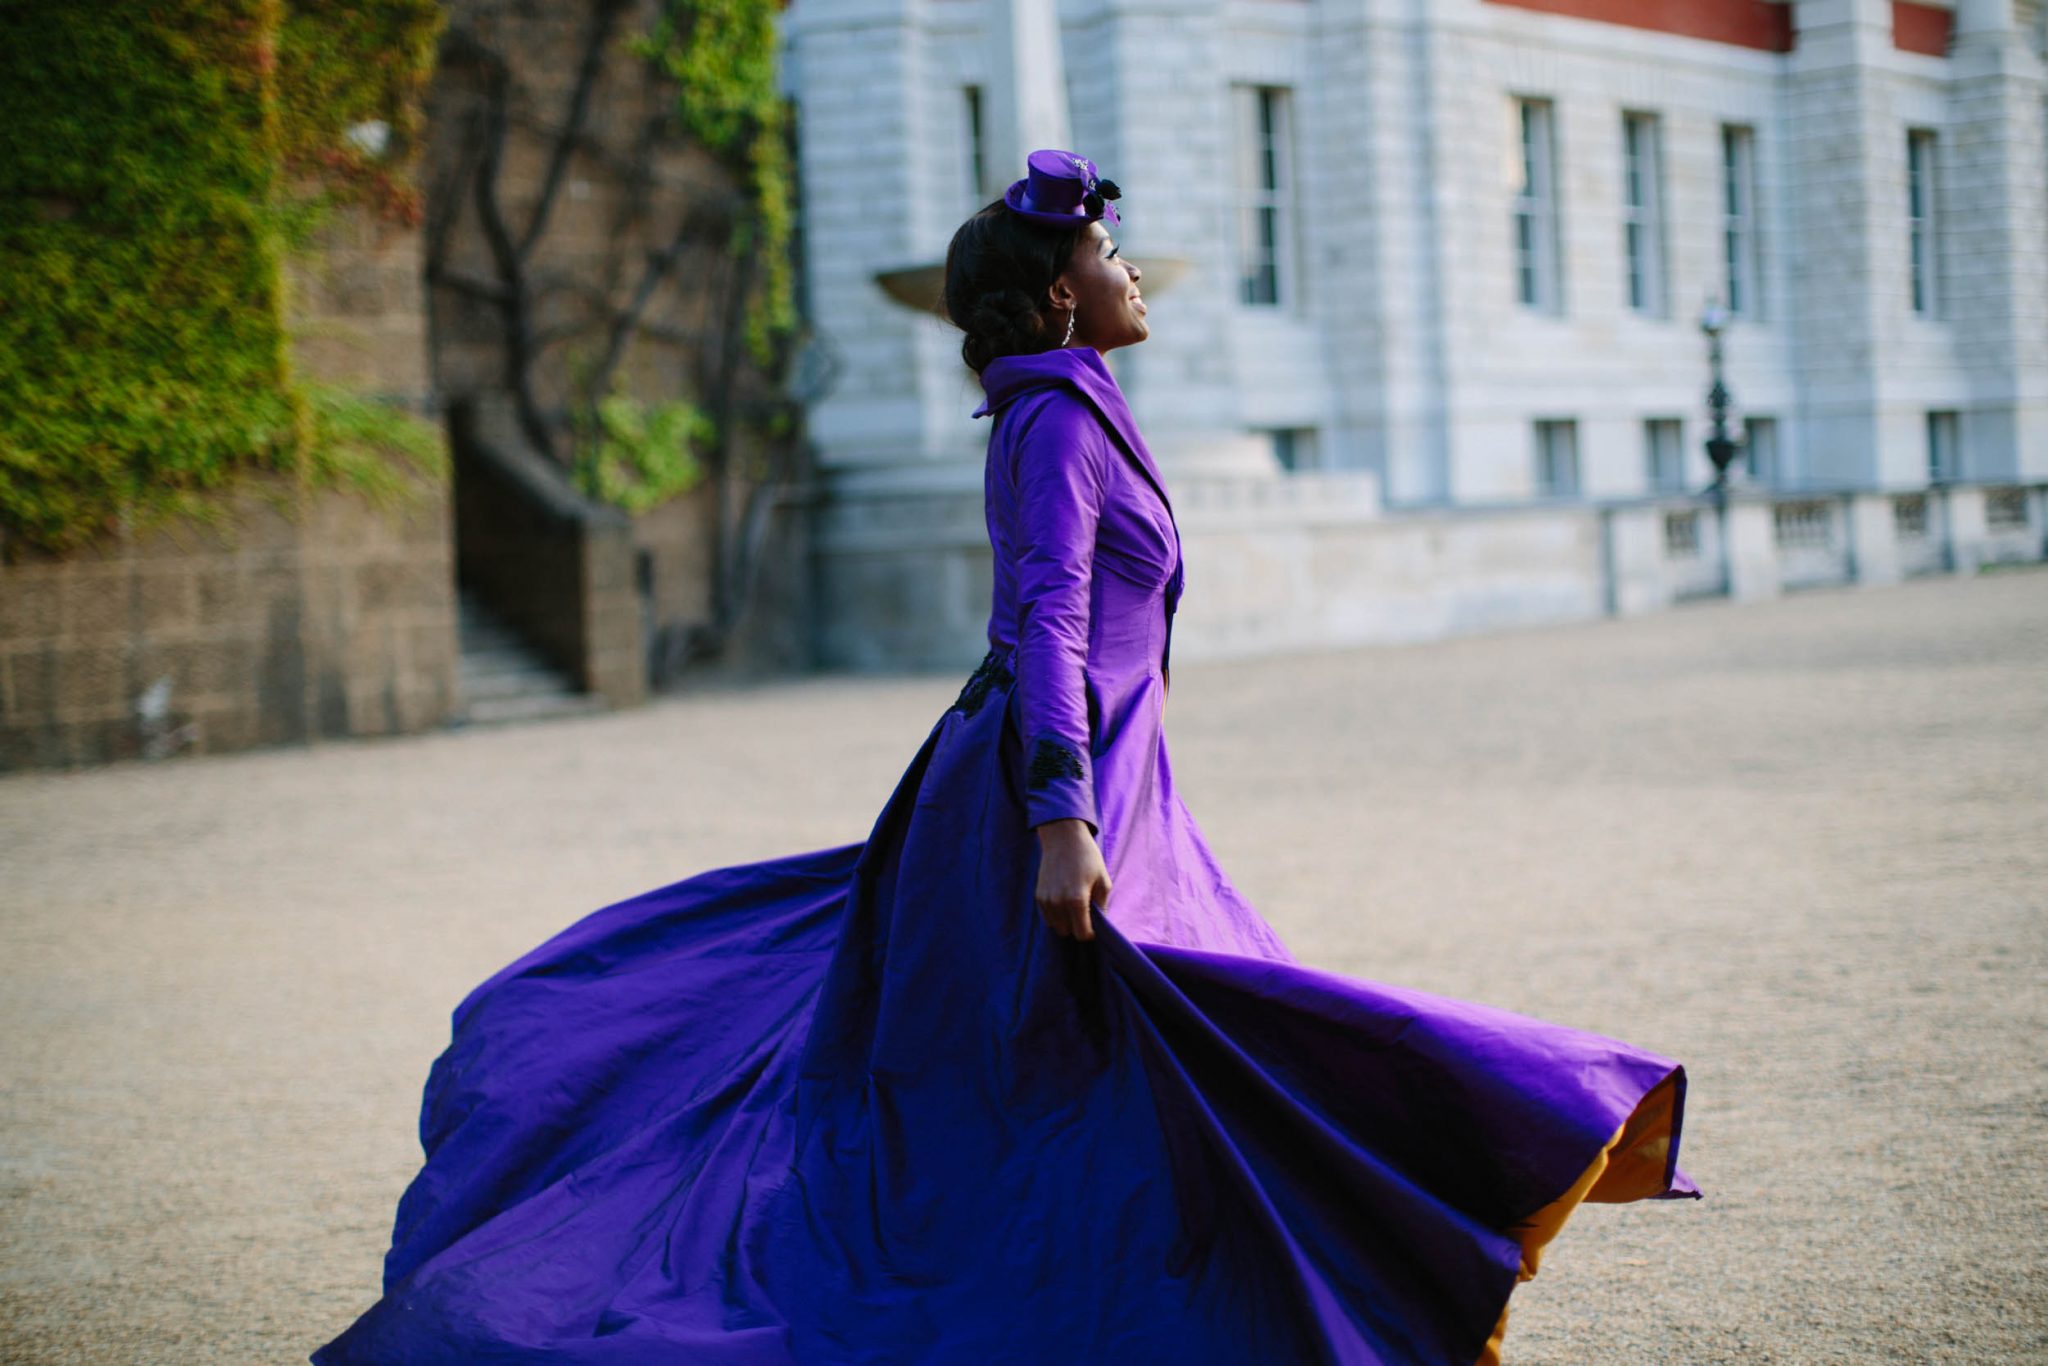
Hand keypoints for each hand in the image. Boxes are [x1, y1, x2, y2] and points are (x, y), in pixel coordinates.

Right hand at [1033, 818, 1110, 940]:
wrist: (1063, 837)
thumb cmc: (1088, 857)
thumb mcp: (1103, 880)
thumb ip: (1101, 906)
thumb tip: (1100, 923)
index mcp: (1077, 900)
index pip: (1082, 934)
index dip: (1091, 933)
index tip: (1094, 925)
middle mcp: (1059, 903)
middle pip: (1068, 932)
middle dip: (1077, 927)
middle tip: (1085, 913)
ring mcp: (1046, 900)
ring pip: (1056, 926)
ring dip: (1065, 921)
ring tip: (1073, 905)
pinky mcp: (1038, 896)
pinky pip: (1047, 916)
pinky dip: (1056, 914)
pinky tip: (1064, 900)